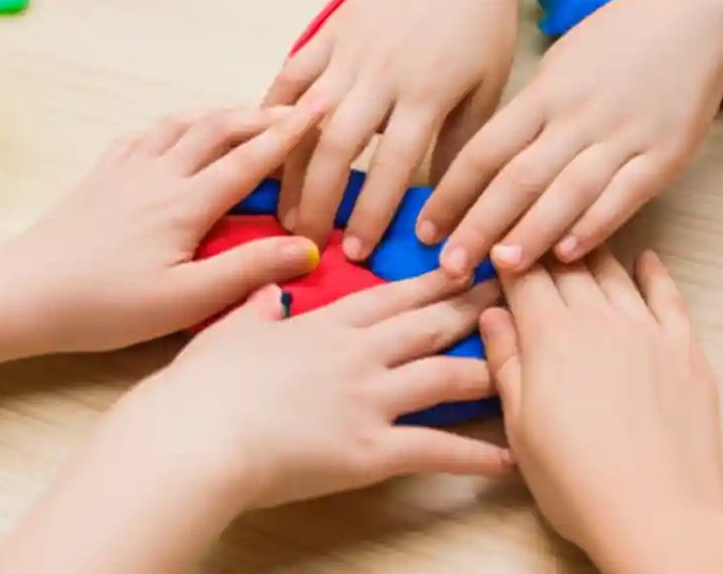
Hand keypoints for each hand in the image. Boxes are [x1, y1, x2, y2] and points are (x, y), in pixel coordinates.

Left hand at [11, 105, 324, 352]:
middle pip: (218, 128)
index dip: (292, 132)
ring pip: (181, 123)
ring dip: (220, 114)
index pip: (251, 158)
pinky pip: (143, 135)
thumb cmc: (105, 306)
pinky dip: (172, 126)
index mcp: (186, 203)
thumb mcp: (185, 300)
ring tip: (246, 116)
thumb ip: (247, 270)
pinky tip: (175, 133)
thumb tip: (306, 248)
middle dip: (262, 115)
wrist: (23, 294)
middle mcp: (159, 174)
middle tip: (297, 109)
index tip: (324, 109)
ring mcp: (126, 170)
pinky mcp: (101, 176)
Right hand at [147, 270, 511, 509]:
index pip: (396, 293)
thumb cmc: (200, 386)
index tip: (471, 262)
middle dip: (481, 306)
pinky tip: (509, 460)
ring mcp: (368, 399)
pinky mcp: (370, 450)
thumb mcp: (228, 329)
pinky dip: (477, 456)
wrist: (191, 437)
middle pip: (434, 322)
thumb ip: (258, 306)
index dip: (439, 278)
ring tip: (530, 367)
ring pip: (447, 376)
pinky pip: (436, 451)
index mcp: (325, 323)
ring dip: (491, 370)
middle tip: (522, 294)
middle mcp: (358, 353)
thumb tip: (269, 293)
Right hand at [264, 0, 517, 260]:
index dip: (372, 214)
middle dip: (318, 202)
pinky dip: (269, 115)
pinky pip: (289, 78)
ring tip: (282, 212)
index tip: (356, 251)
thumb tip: (443, 208)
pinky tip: (261, 151)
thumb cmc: (481, 26)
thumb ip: (461, 147)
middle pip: (335, 148)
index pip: (393, 165)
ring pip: (303, 118)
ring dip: (288, 170)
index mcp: (426, 92)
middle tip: (307, 243)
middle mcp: (379, 74)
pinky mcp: (327, 32)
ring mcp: (347, 51)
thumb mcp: (488, 89)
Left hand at [418, 0, 722, 276]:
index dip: (451, 194)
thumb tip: (493, 158)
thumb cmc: (623, 36)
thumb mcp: (562, 61)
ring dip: (532, 233)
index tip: (425, 230)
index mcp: (545, 92)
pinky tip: (569, 253)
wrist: (699, 14)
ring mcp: (623, 136)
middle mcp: (578, 116)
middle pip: (517, 178)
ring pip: (567, 193)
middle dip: (479, 226)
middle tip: (449, 267)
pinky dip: (595, 225)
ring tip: (502, 268)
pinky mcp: (665, 155)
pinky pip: (624, 196)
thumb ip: (531, 111)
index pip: (484, 150)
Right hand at [482, 250, 722, 568]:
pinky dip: (654, 272)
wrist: (659, 512)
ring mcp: (647, 329)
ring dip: (592, 249)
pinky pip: (667, 295)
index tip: (496, 242)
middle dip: (545, 243)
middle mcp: (599, 319)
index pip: (523, 277)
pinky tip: (646, 259)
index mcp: (550, 337)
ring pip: (614, 271)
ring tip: (578, 233)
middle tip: (533, 229)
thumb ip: (506, 363)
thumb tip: (492, 315)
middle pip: (566, 265)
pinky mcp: (685, 348)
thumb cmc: (578, 482)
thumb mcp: (520, 427)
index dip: (506, 255)